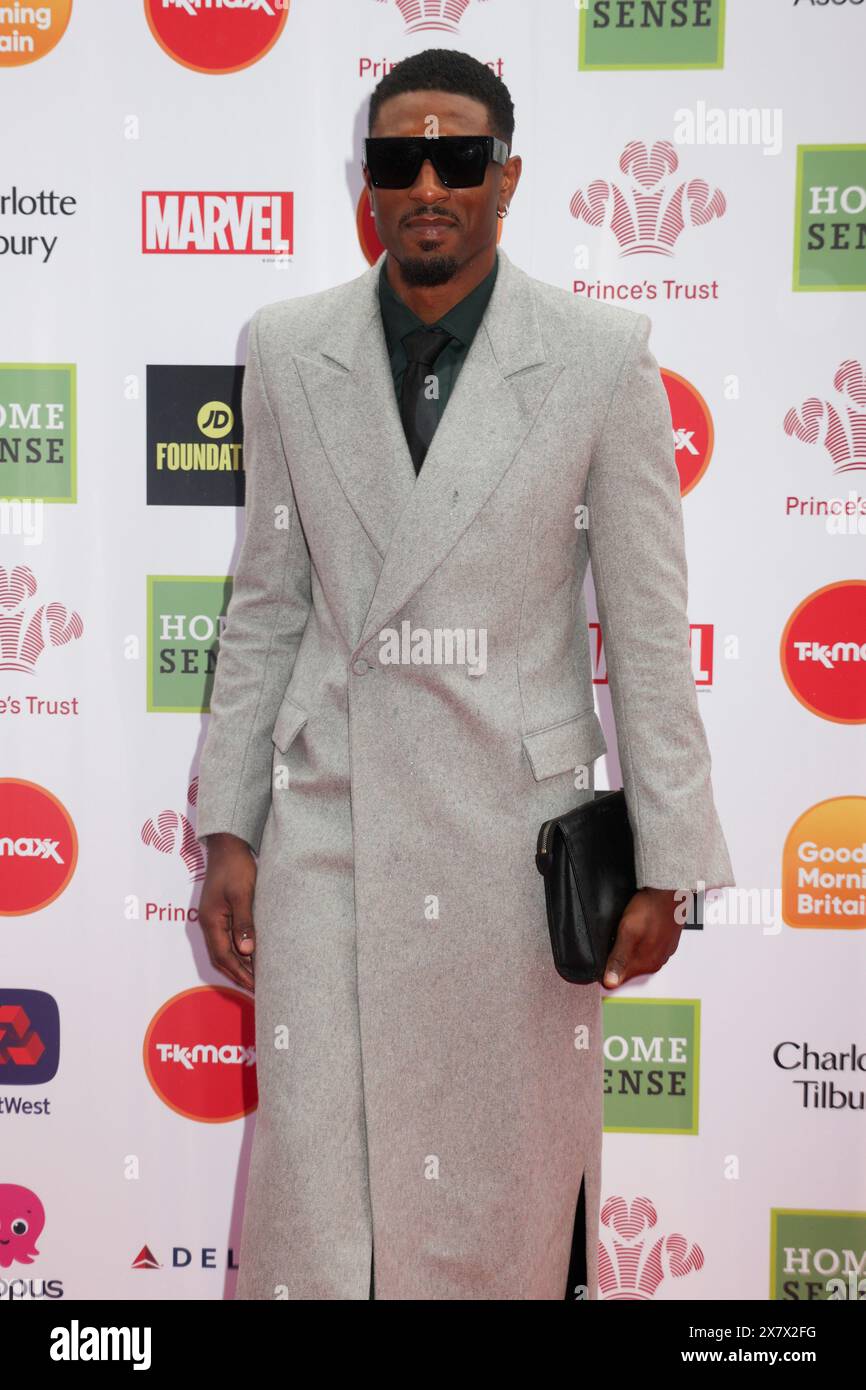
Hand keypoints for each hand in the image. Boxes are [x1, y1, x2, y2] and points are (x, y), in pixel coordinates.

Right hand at [198, 833, 257, 993]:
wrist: (228, 845)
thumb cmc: (236, 866)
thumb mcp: (242, 894)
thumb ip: (244, 923)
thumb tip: (247, 951)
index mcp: (211, 921)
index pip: (224, 956)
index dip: (240, 973)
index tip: (255, 986)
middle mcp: (208, 922)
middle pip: (220, 957)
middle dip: (237, 974)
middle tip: (256, 989)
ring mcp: (213, 917)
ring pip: (222, 950)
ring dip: (237, 965)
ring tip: (254, 977)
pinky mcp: (220, 912)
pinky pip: (226, 939)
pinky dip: (237, 951)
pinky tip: (250, 955)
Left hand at [603, 888, 683, 989]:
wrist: (669, 890)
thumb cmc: (650, 909)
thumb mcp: (627, 932)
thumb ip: (619, 959)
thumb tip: (610, 983)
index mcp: (646, 964)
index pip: (620, 978)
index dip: (607, 967)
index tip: (603, 953)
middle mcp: (657, 962)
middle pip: (628, 968)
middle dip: (618, 957)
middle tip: (614, 938)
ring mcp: (663, 951)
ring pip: (638, 956)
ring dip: (629, 948)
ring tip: (626, 931)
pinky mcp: (667, 941)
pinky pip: (648, 946)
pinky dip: (640, 940)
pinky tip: (638, 928)